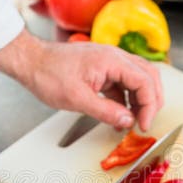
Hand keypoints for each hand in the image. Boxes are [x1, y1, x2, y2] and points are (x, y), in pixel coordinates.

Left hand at [0, 30, 162, 130]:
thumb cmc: (48, 74)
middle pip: (148, 77)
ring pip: (138, 80)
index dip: (149, 106)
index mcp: (112, 60)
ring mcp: (109, 63)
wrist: (31, 62)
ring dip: (140, 100)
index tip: (143, 125)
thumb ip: (105, 111)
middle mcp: (115, 58)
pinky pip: (122, 84)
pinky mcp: (102, 70)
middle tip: (146, 122)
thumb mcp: (77, 98)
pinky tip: (120, 115)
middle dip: (152, 101)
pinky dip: (126, 100)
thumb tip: (127, 121)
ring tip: (135, 121)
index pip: (145, 82)